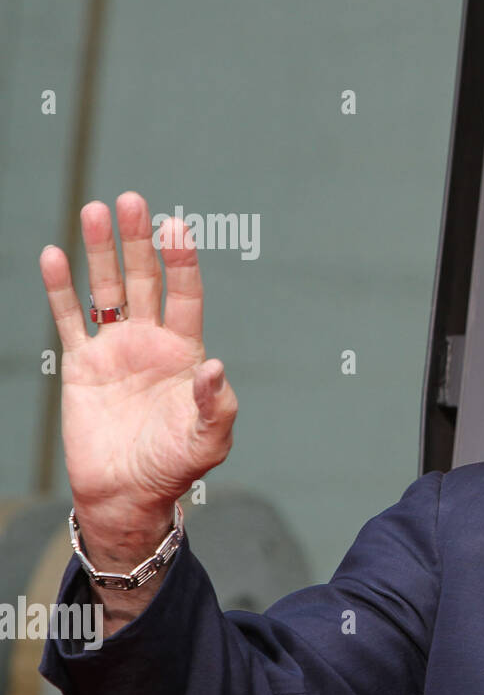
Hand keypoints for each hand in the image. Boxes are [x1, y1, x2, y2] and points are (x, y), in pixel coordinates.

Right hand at [39, 191, 236, 544]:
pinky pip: (68, 319)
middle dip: (139, 241)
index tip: (176, 226)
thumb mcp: (209, 438)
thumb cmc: (175, 466)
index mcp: (184, 352)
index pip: (184, 295)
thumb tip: (215, 365)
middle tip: (133, 201)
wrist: (127, 493)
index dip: (180, 261)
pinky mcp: (80, 365)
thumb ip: (216, 403)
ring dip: (100, 251)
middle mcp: (150, 342)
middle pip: (144, 279)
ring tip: (96, 210)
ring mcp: (114, 349)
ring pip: (106, 289)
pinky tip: (55, 256)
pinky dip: (60, 289)